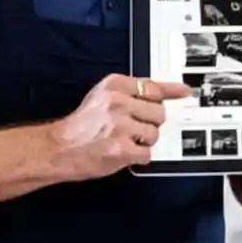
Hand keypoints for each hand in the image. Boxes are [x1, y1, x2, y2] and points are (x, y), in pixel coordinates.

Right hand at [48, 74, 191, 180]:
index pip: (153, 87)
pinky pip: (146, 153)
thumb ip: (130, 94)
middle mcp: (118, 102)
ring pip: (154, 133)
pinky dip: (138, 156)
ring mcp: (121, 126)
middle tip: (133, 129)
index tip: (184, 92)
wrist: (57, 149)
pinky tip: (124, 153)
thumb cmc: (80, 126)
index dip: (170, 91)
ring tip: (124, 141)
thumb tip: (166, 92)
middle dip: (150, 123)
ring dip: (143, 141)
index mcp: (114, 86)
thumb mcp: (102, 97)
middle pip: (158, 112)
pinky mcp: (122, 148)